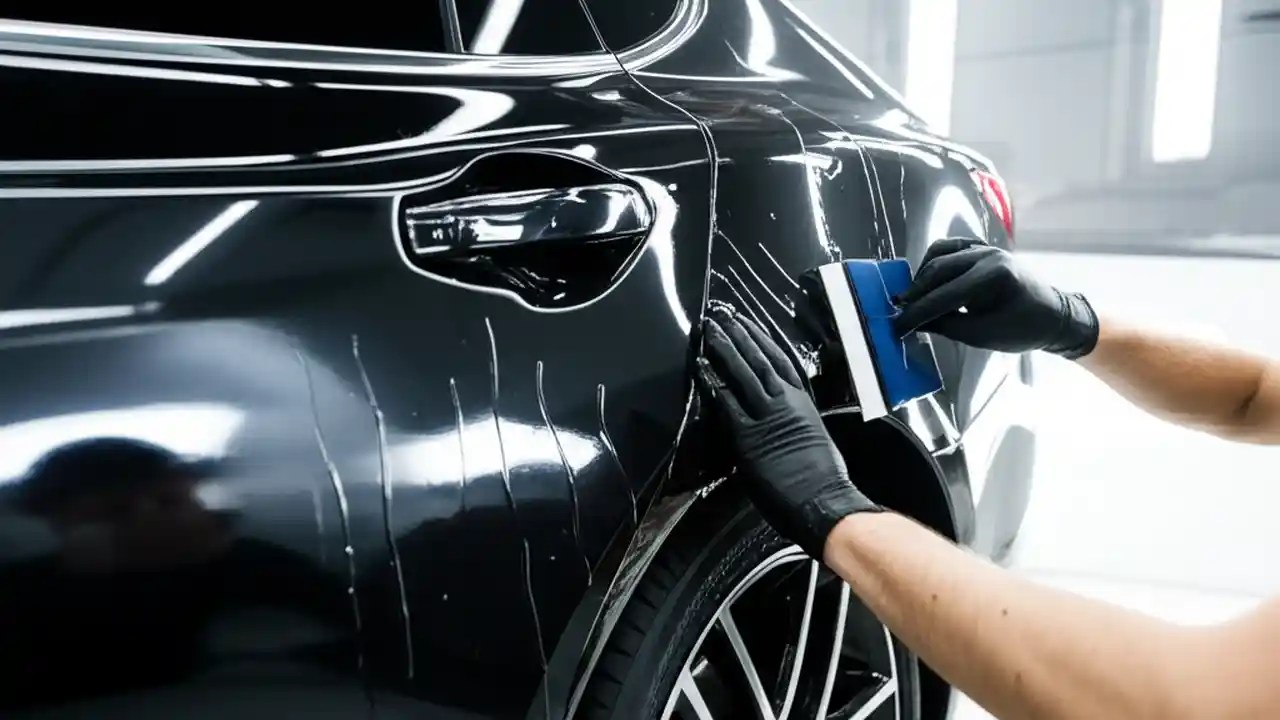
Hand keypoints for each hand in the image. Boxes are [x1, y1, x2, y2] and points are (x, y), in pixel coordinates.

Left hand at [695, 309, 880, 559]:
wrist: (824, 503)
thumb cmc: (825, 482)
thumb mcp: (816, 441)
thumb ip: (796, 426)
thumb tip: (784, 426)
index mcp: (804, 405)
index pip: (782, 362)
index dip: (764, 340)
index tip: (750, 323)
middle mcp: (787, 403)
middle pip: (760, 359)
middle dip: (741, 334)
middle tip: (724, 314)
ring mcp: (766, 417)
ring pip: (744, 372)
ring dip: (726, 347)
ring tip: (712, 328)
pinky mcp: (748, 435)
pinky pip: (726, 401)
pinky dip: (713, 380)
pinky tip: (702, 364)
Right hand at [893, 239, 1098, 358]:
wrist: (1053, 315)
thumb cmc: (1022, 329)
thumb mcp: (982, 335)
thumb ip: (945, 325)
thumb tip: (913, 322)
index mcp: (994, 277)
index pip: (944, 295)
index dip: (917, 312)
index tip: (897, 326)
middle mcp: (988, 255)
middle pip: (938, 269)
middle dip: (915, 293)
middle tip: (898, 311)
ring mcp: (985, 247)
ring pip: (940, 253)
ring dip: (922, 275)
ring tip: (913, 297)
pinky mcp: (983, 247)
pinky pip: (950, 247)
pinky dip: (934, 261)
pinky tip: (928, 278)